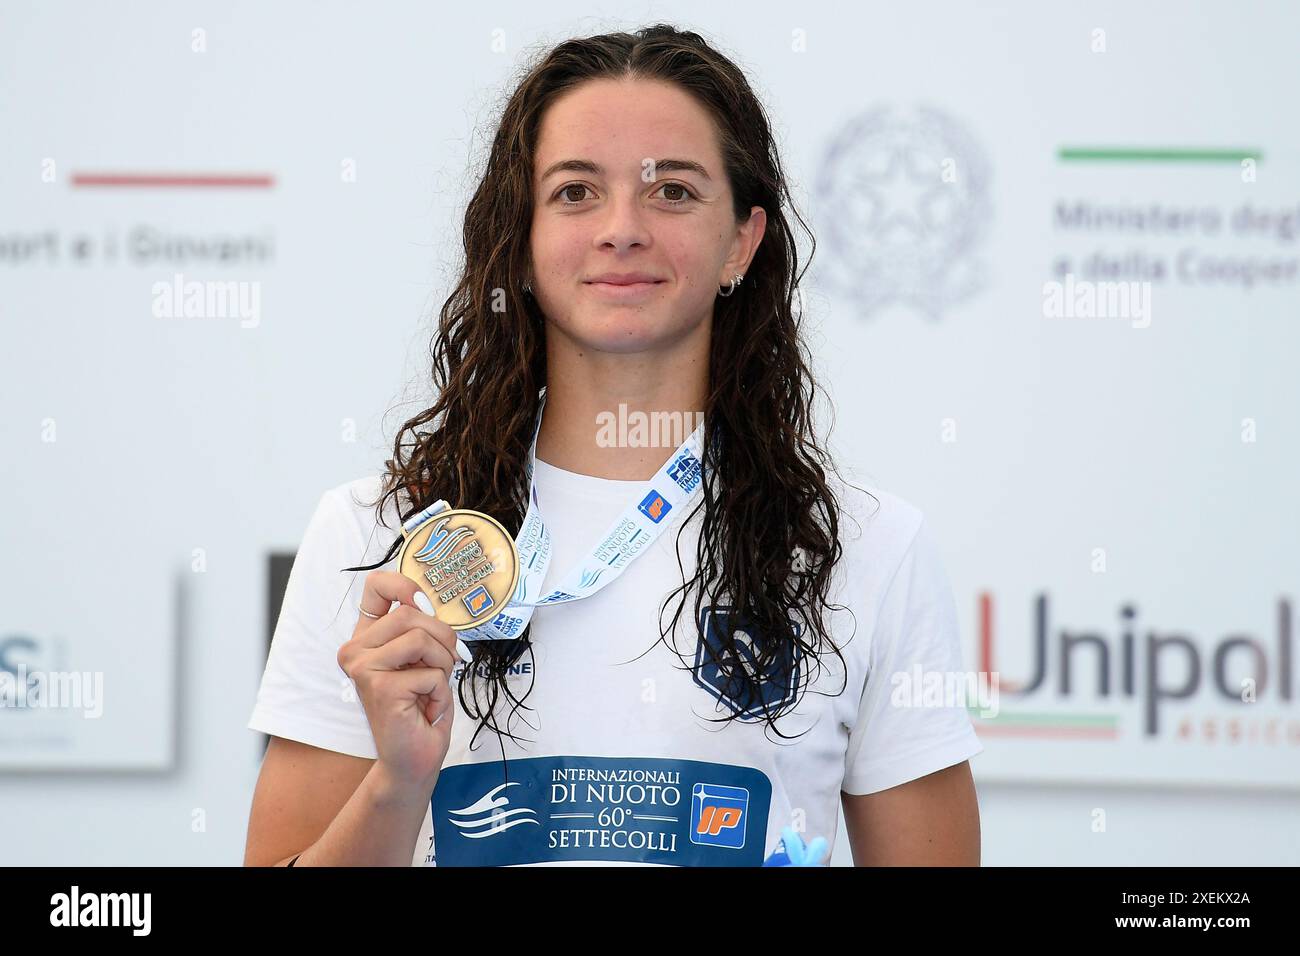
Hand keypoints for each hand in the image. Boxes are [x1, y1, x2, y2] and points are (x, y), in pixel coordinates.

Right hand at [336, 571, 472, 792]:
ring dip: (443, 665)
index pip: (375, 586)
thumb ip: (421, 628)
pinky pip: (431, 673)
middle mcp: (355, 650)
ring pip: (422, 638)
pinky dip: (441, 692)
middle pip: (411, 612)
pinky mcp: (380, 687)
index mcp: (366, 638)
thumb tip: (425, 600)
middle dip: (443, 638)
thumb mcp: (424, 658)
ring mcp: (363, 668)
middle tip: (445, 666)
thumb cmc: (421, 707)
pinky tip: (425, 709)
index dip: (404, 584)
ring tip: (432, 689)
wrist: (413, 757)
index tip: (424, 603)